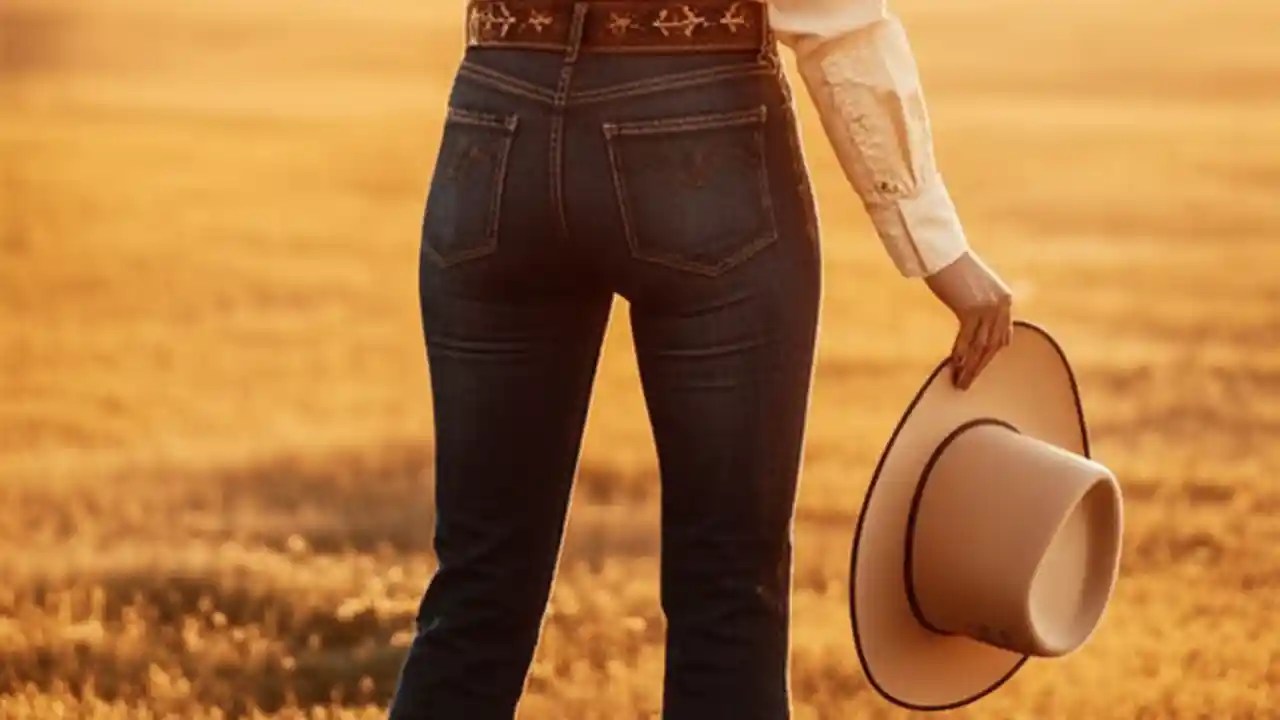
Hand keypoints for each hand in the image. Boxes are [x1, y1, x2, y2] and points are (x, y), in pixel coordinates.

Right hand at [922, 251, 1013, 389]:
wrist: (942, 253)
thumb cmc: (952, 268)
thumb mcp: (973, 288)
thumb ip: (979, 305)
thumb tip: (972, 323)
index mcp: (1005, 299)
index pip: (1002, 335)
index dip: (989, 355)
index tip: (978, 369)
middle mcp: (1002, 305)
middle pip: (993, 344)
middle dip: (980, 367)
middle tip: (968, 383)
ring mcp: (988, 307)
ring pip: (981, 346)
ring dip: (970, 367)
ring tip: (960, 382)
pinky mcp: (972, 309)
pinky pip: (967, 339)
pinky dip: (960, 354)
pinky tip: (954, 367)